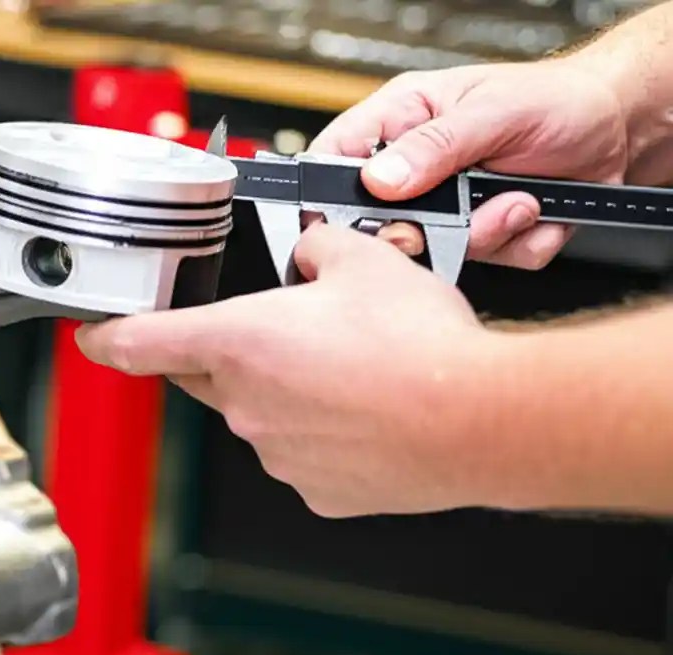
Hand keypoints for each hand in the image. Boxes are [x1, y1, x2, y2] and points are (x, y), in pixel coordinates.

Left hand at [76, 223, 506, 517]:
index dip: (106, 335)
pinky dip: (321, 435)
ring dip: (287, 393)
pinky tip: (365, 414)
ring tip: (350, 372)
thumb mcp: (364, 260)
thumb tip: (310, 250)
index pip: (139, 342)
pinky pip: (301, 454)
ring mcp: (276, 454)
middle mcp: (244, 404)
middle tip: (278, 334)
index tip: (91, 335)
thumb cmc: (422, 347)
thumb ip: (317, 247)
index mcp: (238, 342)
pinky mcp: (315, 489)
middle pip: (206, 375)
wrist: (481, 421)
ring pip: (260, 415)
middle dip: (228, 354)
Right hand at [312, 59, 632, 269]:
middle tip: (458, 213)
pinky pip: (487, 264)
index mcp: (401, 123)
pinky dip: (519, 242)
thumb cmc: (555, 102)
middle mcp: (416, 172)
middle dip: (426, 228)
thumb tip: (379, 179)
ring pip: (436, 251)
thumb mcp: (492, 111)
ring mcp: (447, 210)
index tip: (344, 218)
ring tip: (520, 198)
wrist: (617, 132)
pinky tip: (534, 210)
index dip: (325, 195)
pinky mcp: (480, 239)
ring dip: (487, 233)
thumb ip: (434, 146)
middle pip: (379, 223)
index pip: (334, 158)